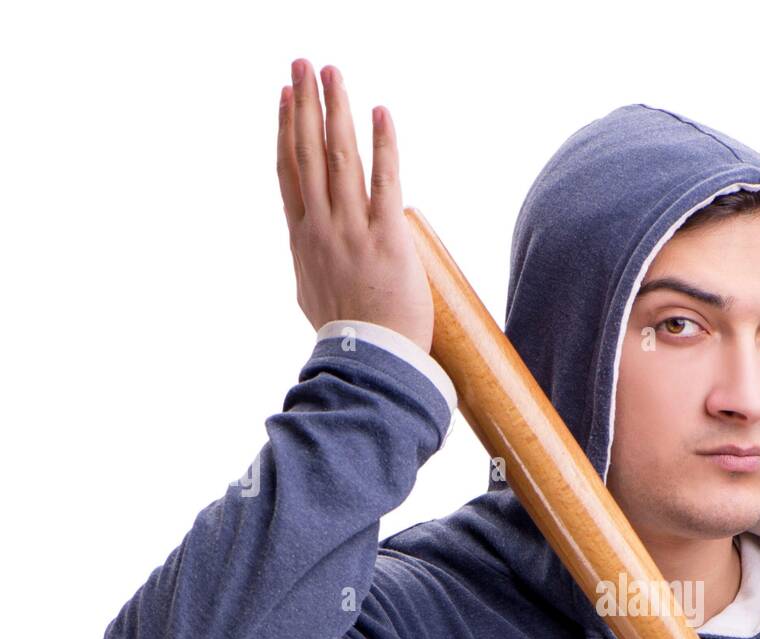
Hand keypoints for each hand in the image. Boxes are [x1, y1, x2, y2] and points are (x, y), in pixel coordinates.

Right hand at [276, 59, 433, 352]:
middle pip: (308, 153)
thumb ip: (314, 268)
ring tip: (333, 72)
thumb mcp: (313, 297)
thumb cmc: (346, 339)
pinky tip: (380, 113)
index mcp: (303, 239)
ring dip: (337, 109)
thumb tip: (317, 260)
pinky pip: (385, 180)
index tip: (283, 96)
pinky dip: (383, 144)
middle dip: (305, 103)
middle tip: (302, 64)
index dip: (285, 129)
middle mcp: (321, 227)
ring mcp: (351, 230)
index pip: (289, 172)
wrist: (367, 362)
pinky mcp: (386, 238)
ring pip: (339, 157)